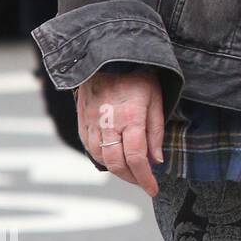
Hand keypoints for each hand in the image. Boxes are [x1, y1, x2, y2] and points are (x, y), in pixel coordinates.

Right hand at [76, 69, 164, 194]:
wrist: (107, 52)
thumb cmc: (137, 73)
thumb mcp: (156, 96)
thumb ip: (156, 130)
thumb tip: (156, 160)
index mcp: (131, 116)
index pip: (136, 158)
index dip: (145, 178)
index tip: (153, 189)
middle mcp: (109, 122)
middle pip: (116, 163)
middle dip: (131, 178)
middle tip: (143, 181)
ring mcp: (93, 121)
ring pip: (101, 157)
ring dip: (117, 170)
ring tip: (131, 170)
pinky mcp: (83, 119)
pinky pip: (89, 146)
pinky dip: (101, 157)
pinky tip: (113, 157)